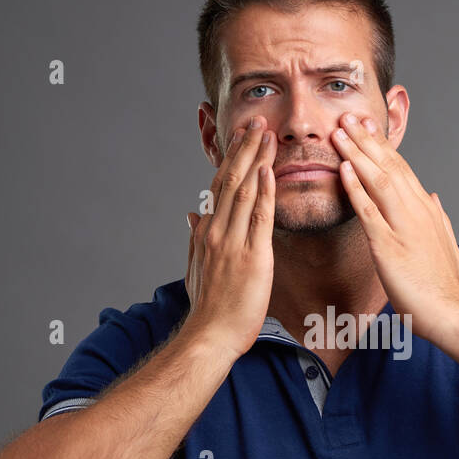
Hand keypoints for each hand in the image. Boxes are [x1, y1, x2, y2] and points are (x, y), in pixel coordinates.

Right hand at [184, 114, 276, 358]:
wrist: (210, 335)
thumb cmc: (209, 308)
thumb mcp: (195, 268)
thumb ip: (194, 239)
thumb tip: (191, 214)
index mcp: (206, 233)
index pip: (218, 187)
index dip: (230, 158)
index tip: (239, 136)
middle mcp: (215, 231)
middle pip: (230, 180)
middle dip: (244, 148)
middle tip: (256, 122)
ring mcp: (232, 242)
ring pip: (243, 191)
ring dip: (256, 159)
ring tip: (266, 134)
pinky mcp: (251, 256)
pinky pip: (258, 217)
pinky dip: (263, 191)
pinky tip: (268, 170)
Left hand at [331, 112, 458, 343]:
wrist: (448, 311)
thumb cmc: (443, 285)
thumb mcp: (446, 244)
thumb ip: (439, 217)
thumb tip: (434, 196)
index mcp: (426, 209)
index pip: (402, 169)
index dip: (382, 146)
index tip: (367, 127)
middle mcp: (415, 210)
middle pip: (388, 166)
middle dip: (366, 139)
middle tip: (347, 117)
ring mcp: (402, 225)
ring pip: (378, 180)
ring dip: (357, 153)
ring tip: (339, 132)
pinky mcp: (388, 245)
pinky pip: (369, 210)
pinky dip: (356, 187)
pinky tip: (344, 169)